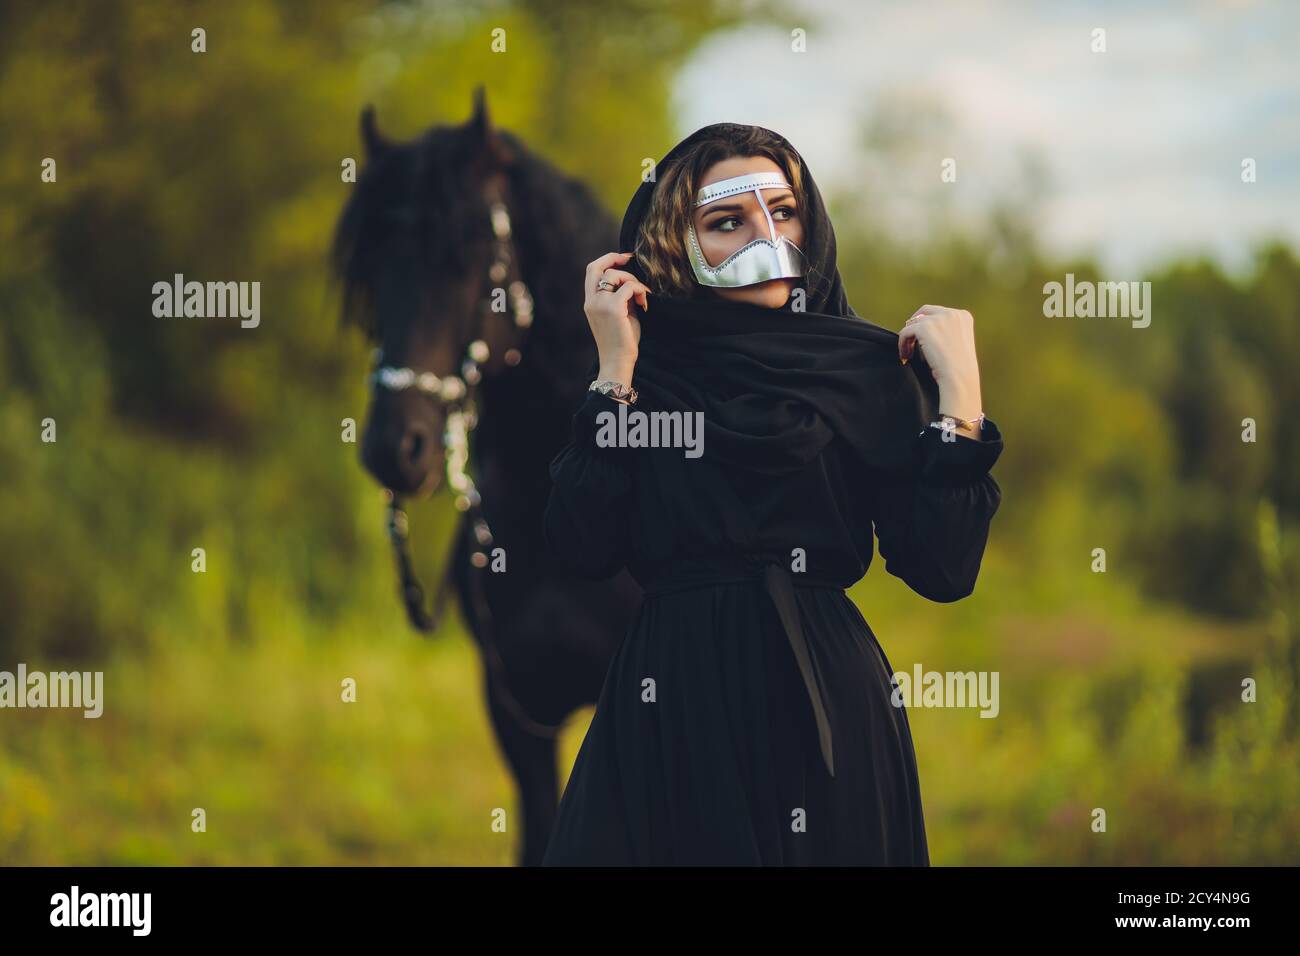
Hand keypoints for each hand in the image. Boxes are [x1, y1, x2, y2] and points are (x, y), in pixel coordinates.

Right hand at [584, 252, 647, 384]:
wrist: (618, 361)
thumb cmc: (621, 341)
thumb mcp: (618, 314)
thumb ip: (620, 297)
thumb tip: (632, 281)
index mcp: (590, 302)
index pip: (591, 271)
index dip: (607, 260)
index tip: (623, 259)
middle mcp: (591, 301)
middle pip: (596, 266)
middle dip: (614, 258)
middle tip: (632, 260)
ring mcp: (600, 304)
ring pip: (615, 275)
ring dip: (632, 280)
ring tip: (642, 295)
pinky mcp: (613, 308)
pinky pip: (629, 287)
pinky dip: (640, 291)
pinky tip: (644, 303)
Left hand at [898, 304, 983, 424]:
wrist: (959, 378)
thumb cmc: (959, 369)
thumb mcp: (957, 344)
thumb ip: (945, 332)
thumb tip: (921, 330)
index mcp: (963, 316)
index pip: (939, 313)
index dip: (927, 324)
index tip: (922, 340)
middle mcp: (952, 314)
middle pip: (925, 311)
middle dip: (915, 324)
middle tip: (909, 340)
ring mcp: (938, 319)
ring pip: (913, 323)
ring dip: (908, 338)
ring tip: (908, 353)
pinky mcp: (924, 327)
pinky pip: (905, 332)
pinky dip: (902, 344)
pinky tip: (905, 357)